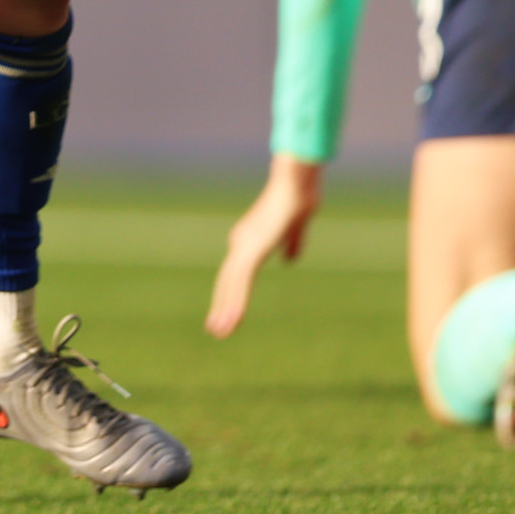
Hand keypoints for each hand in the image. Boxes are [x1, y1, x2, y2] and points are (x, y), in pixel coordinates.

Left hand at [208, 154, 321, 336]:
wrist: (296, 182)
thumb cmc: (298, 197)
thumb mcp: (296, 227)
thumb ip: (293, 243)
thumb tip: (290, 260)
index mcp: (248, 239)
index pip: (235, 272)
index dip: (230, 292)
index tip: (227, 311)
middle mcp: (240, 243)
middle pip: (227, 280)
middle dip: (222, 305)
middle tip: (216, 329)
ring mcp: (244, 246)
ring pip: (231, 285)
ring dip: (226, 310)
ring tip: (220, 331)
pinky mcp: (252, 250)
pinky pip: (241, 282)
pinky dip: (236, 302)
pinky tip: (233, 319)